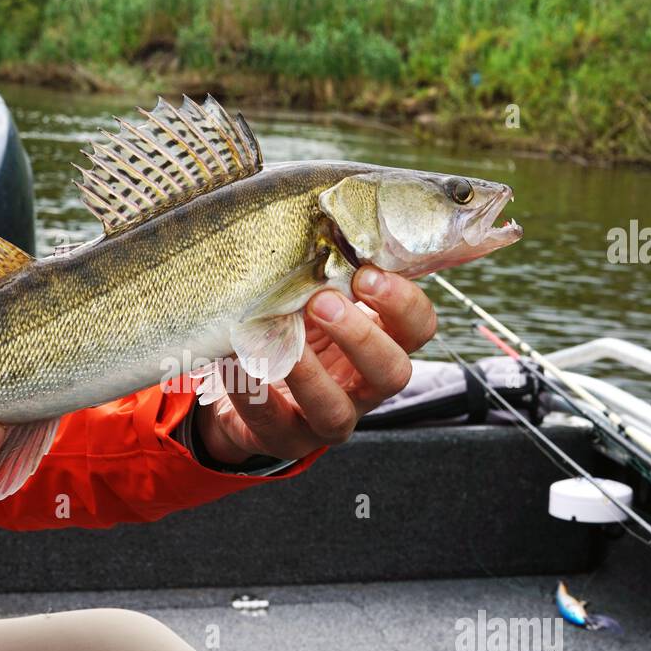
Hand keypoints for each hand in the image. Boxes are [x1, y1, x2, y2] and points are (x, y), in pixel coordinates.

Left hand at [196, 266, 436, 464]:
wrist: (247, 389)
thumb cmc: (292, 328)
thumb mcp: (316, 296)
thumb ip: (330, 269)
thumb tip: (326, 212)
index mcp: (382, 343)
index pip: (418, 328)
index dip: (402, 303)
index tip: (366, 274)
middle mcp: (363, 387)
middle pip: (392, 374)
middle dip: (361, 337)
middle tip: (322, 301)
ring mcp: (327, 420)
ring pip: (335, 412)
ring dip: (307, 373)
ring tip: (277, 336)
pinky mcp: (284, 438)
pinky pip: (269, 420)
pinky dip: (249, 389)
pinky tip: (231, 359)